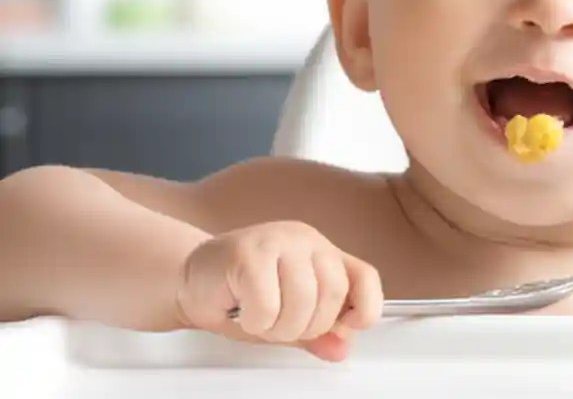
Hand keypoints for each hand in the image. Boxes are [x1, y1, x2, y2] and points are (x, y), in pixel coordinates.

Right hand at [176, 221, 382, 360]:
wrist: (191, 280)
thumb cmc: (239, 295)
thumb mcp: (287, 317)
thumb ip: (317, 332)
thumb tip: (342, 348)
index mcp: (323, 252)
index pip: (365, 276)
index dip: (364, 308)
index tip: (344, 328)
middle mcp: (307, 240)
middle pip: (334, 292)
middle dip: (308, 326)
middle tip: (281, 326)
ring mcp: (279, 241)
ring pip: (303, 299)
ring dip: (280, 327)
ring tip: (262, 320)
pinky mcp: (249, 252)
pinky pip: (268, 304)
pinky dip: (256, 322)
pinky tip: (244, 312)